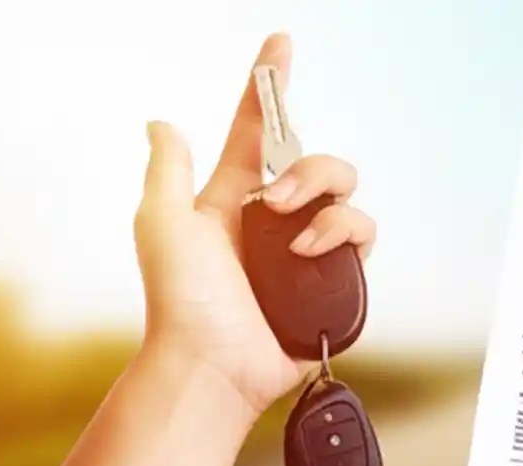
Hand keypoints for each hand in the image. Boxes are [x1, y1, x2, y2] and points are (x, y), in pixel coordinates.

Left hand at [133, 34, 375, 413]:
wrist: (214, 365)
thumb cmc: (179, 303)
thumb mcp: (161, 223)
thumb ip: (169, 169)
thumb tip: (163, 124)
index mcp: (234, 199)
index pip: (258, 131)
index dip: (271, 86)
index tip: (281, 43)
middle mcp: (275, 221)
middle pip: (318, 161)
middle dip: (309, 170)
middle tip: (276, 201)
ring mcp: (306, 252)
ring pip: (347, 197)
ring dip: (326, 208)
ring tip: (295, 242)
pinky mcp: (333, 282)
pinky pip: (362, 237)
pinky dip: (342, 239)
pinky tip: (312, 258)